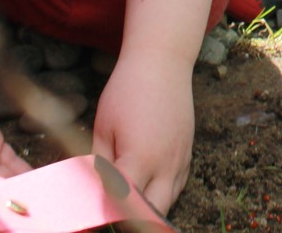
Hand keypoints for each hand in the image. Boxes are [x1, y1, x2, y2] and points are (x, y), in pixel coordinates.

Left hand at [91, 51, 196, 213]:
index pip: (123, 204)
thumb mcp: (103, 127)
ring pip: (167, 204)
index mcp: (140, 159)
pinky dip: (162, 194)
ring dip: (148, 209)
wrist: (162, 63)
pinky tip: (147, 189)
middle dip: (130, 219)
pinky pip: (178, 187)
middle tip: (111, 213)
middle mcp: (166, 165)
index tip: (95, 213)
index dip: (108, 212)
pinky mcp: (188, 155)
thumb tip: (94, 189)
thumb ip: (99, 164)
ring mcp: (181, 161)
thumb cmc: (126, 91)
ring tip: (127, 204)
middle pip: (150, 214)